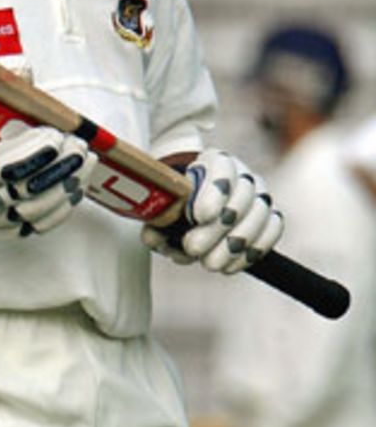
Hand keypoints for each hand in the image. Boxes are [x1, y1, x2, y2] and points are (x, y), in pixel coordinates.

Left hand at [141, 149, 283, 272]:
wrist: (199, 200)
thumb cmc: (182, 200)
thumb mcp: (166, 204)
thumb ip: (158, 219)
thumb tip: (154, 238)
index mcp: (216, 161)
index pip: (222, 169)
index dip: (213, 194)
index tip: (197, 216)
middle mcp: (243, 174)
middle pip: (242, 196)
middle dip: (217, 228)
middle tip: (193, 248)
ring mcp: (261, 195)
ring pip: (260, 215)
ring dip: (234, 244)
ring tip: (210, 263)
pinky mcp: (271, 216)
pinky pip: (273, 231)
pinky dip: (253, 251)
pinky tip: (230, 265)